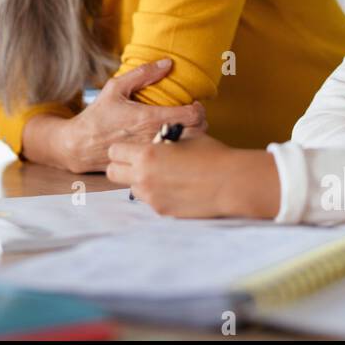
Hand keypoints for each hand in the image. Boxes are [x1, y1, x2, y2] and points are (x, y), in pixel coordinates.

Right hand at [60, 59, 207, 173]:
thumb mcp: (115, 88)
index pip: (192, 116)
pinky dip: (178, 150)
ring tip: (183, 129)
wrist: (80, 146)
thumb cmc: (97, 117)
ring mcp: (153, 154)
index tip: (194, 105)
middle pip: (197, 133)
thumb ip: (142, 74)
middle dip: (200, 123)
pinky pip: (174, 158)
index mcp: (149, 118)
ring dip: (191, 137)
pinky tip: (170, 143)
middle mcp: (154, 138)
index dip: (199, 108)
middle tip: (192, 117)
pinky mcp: (148, 165)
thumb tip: (167, 63)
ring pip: (188, 147)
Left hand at [107, 135, 279, 218]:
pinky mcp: (162, 211)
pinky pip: (150, 201)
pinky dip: (157, 194)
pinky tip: (175, 187)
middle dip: (121, 167)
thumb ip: (165, 135)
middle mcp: (143, 177)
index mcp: (146, 154)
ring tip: (162, 175)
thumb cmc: (211, 154)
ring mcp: (151, 197)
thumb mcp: (185, 136)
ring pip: (131, 188)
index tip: (131, 148)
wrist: (231, 182)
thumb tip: (159, 133)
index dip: (122, 149)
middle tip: (137, 163)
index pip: (114, 151)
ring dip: (140, 182)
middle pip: (113, 173)